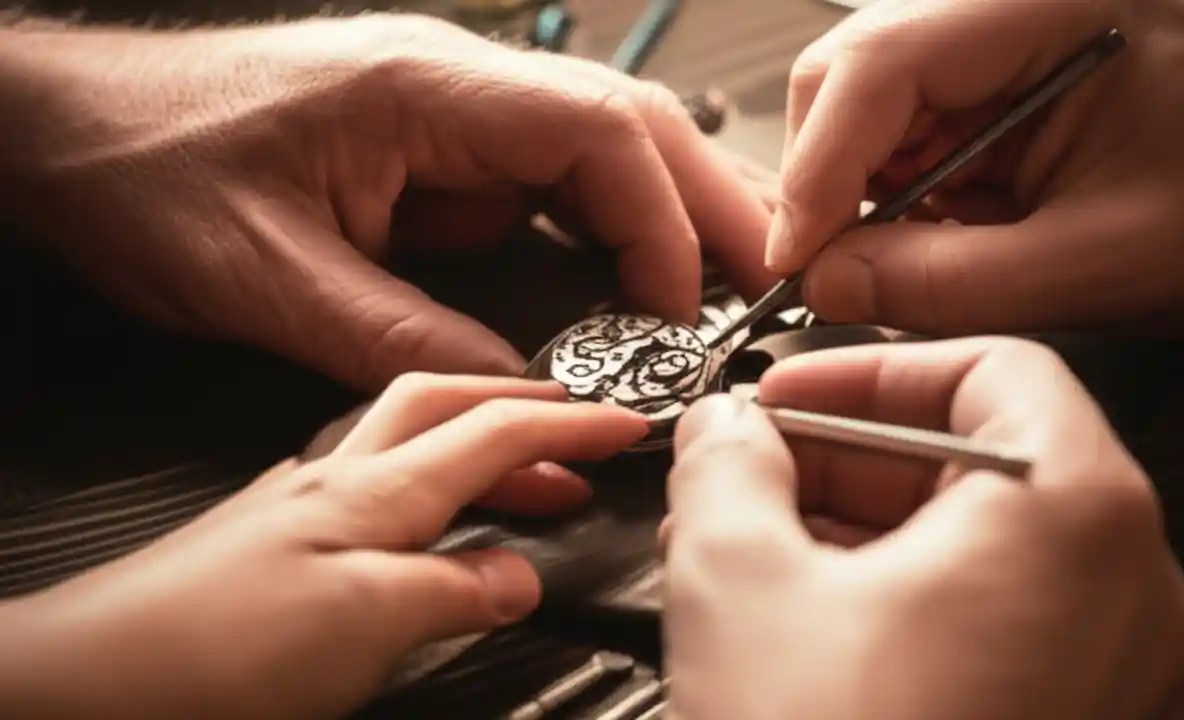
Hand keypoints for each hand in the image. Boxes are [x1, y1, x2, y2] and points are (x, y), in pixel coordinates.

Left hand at [0, 14, 773, 390]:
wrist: (76, 129)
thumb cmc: (149, 166)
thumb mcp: (267, 280)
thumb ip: (399, 339)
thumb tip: (510, 389)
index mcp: (425, 90)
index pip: (596, 133)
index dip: (663, 219)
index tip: (682, 305)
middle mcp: (455, 88)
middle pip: (627, 126)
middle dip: (706, 202)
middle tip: (767, 276)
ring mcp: (452, 116)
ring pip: (603, 150)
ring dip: (673, 211)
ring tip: (731, 277)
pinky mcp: (439, 153)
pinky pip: (553, 181)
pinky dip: (613, 226)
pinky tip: (640, 271)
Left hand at [0, 375, 647, 718]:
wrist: (91, 678)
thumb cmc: (212, 645)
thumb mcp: (368, 622)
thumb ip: (454, 590)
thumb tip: (516, 578)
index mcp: (375, 488)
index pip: (497, 430)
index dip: (571, 425)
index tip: (629, 421)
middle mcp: (337, 479)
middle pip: (448, 408)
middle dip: (523, 409)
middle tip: (576, 430)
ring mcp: (301, 505)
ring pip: (409, 446)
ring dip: (476, 449)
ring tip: (524, 481)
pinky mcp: (273, 542)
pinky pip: (369, 490)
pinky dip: (420, 490)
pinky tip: (417, 519)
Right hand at [662, 339, 1183, 719]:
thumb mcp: (738, 578)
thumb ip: (725, 463)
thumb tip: (722, 430)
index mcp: (1067, 516)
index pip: (991, 367)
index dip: (871, 364)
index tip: (792, 392)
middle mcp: (1120, 591)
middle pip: (982, 460)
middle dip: (845, 456)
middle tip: (754, 468)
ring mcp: (1108, 671)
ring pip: (980, 548)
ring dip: (861, 528)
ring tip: (757, 546)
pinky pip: (991, 622)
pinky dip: (901, 598)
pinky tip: (805, 618)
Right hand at [769, 0, 1183, 334]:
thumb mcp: (1107, 263)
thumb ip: (955, 283)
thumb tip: (829, 284)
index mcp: (1047, 5)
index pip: (880, 65)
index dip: (817, 166)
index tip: (795, 257)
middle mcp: (1000, 9)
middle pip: (844, 79)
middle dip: (826, 183)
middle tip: (835, 272)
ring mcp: (985, 48)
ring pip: (855, 118)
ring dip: (856, 201)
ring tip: (905, 265)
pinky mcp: (979, 92)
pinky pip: (892, 146)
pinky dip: (889, 208)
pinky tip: (932, 245)